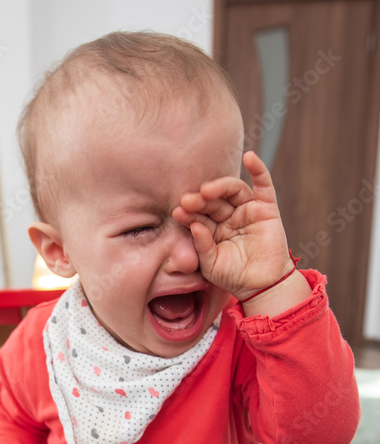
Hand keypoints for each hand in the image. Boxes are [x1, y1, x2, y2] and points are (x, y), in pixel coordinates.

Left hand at [172, 150, 293, 300]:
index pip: (199, 215)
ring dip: (219, 187)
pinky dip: (258, 169)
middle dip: (200, 200)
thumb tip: (194, 226)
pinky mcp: (266, 208)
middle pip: (213, 201)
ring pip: (232, 191)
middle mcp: (228, 215)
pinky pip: (263, 185)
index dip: (189, 213)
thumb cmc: (233, 276)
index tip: (177, 212)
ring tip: (206, 190)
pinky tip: (250, 157)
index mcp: (212, 227)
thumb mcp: (210, 264)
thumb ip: (202, 246)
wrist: (261, 286)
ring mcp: (246, 210)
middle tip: (188, 201)